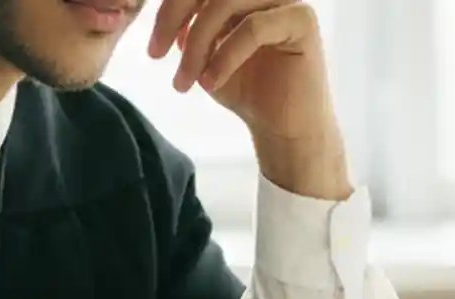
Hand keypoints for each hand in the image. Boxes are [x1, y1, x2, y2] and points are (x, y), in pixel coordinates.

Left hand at [148, 0, 350, 198]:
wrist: (283, 130)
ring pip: (226, 3)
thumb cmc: (248, 93)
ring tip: (185, 80)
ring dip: (198, 44)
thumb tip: (163, 10)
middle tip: (156, 55)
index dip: (168, 9)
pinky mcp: (302, 21)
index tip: (152, 49)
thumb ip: (186, 27)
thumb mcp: (204, 54)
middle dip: (174, 18)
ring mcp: (287, 0)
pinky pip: (253, 28)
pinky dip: (225, 57)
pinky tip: (211, 84)